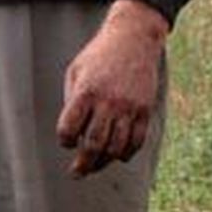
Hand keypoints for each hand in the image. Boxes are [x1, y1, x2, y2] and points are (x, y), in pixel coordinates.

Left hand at [56, 0, 167, 175]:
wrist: (133, 38)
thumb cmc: (98, 55)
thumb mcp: (76, 71)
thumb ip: (72, 100)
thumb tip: (72, 132)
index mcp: (86, 92)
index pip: (69, 128)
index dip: (65, 140)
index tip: (66, 141)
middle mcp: (108, 102)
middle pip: (94, 144)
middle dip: (83, 163)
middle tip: (77, 172)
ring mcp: (129, 108)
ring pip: (117, 147)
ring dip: (104, 162)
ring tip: (95, 166)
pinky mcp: (145, 110)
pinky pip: (137, 141)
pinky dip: (126, 153)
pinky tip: (117, 155)